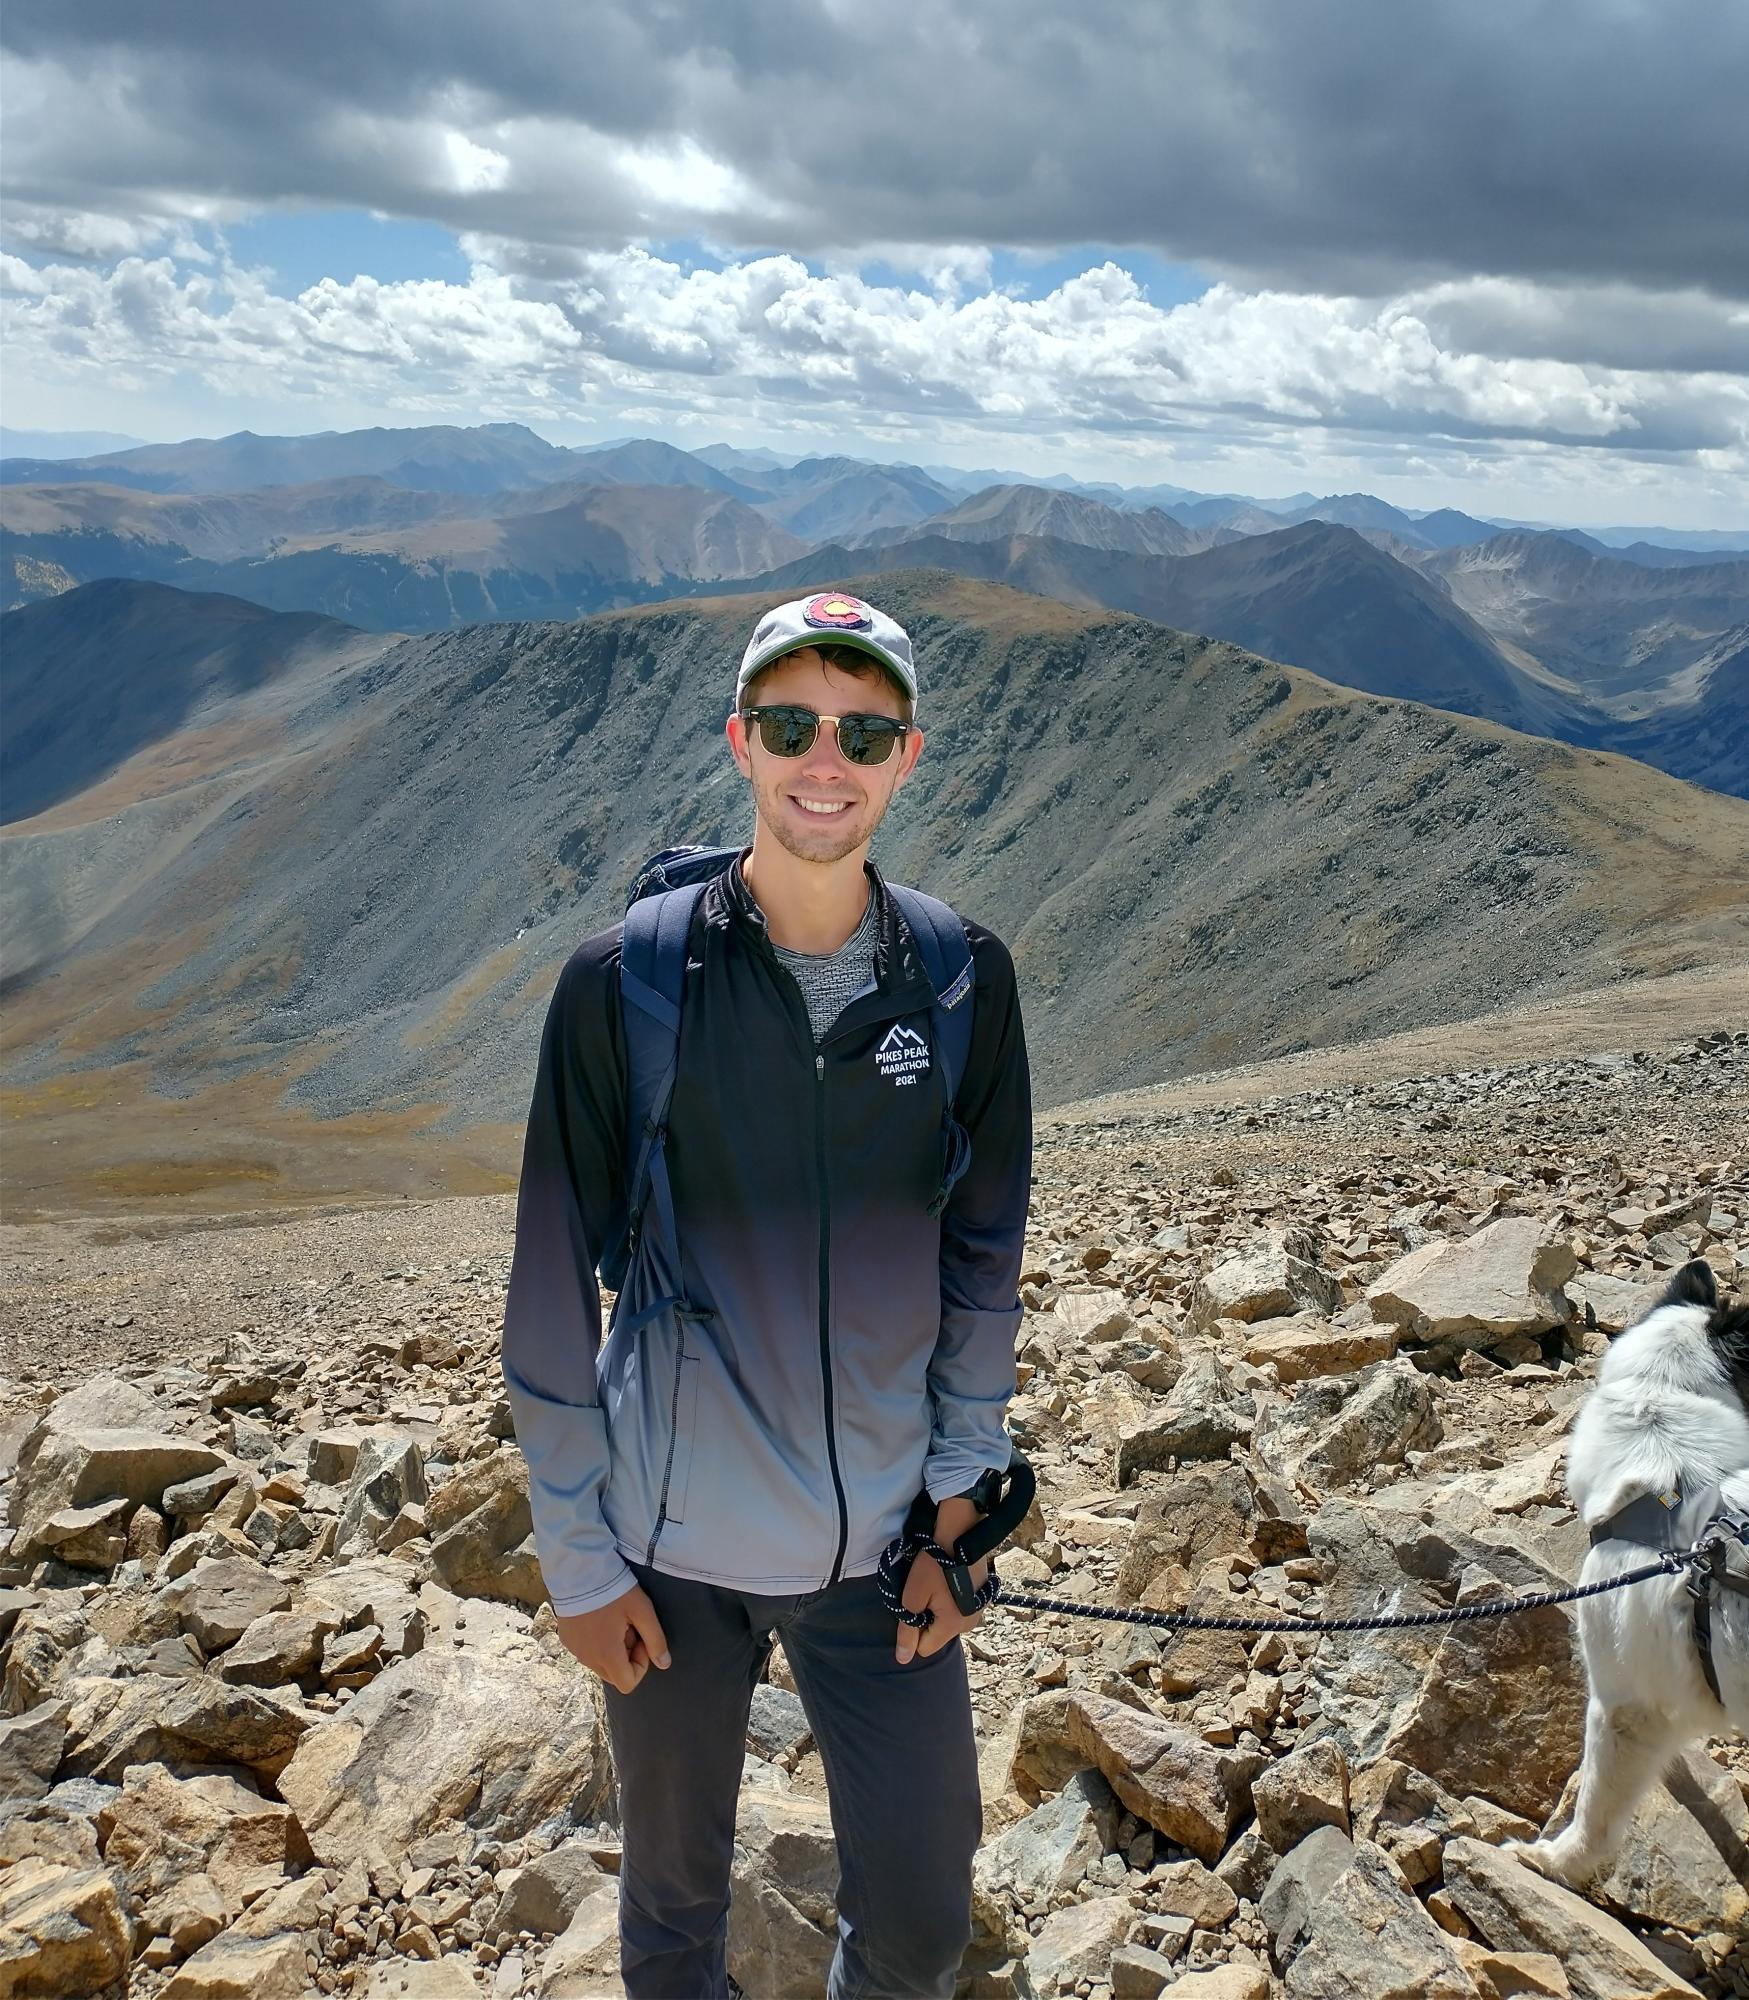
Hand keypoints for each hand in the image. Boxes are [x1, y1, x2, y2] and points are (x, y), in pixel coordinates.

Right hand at [554, 1582, 671, 1693]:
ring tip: (613, 1620)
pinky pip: (585, 1651)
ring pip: (599, 1663)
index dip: (641, 1665)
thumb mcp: (642, 1611)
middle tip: (628, 1628)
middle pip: (614, 1675)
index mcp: (607, 1655)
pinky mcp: (565, 1639)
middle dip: (626, 1657)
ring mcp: (574, 1649)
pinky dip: (596, 1642)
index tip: (640, 1638)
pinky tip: (599, 1618)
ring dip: (611, 1650)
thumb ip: (655, 1640)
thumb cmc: (614, 1590)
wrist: (579, 1569)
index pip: (628, 1683)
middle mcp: (587, 1659)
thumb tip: (665, 1665)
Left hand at [895, 1497, 988, 1665]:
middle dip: (927, 1618)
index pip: (925, 1647)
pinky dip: (951, 1599)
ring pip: (949, 1621)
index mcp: (953, 1627)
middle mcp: (970, 1624)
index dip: (913, 1630)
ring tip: (935, 1583)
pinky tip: (947, 1579)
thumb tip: (902, 1660)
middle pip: (938, 1634)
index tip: (913, 1605)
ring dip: (939, 1608)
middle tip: (923, 1592)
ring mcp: (979, 1610)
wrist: (960, 1532)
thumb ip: (906, 1630)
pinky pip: (960, 1608)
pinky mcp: (982, 1597)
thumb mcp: (912, 1597)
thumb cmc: (933, 1564)